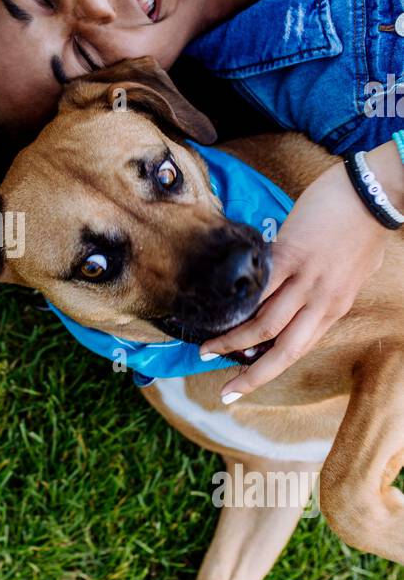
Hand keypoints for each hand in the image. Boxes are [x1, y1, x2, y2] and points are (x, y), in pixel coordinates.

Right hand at [199, 154, 394, 400]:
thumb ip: (329, 289)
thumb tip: (307, 295)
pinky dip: (237, 302)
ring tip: (206, 348)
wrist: (373, 193)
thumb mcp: (353, 271)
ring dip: (232, 339)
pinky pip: (259, 287)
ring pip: (263, 322)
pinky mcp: (290, 254)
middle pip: (280, 349)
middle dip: (250, 373)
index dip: (268, 371)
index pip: (297, 350)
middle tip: (225, 385)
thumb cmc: (364, 228)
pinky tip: (218, 311)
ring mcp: (305, 279)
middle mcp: (321, 302)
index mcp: (335, 308)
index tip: (243, 384)